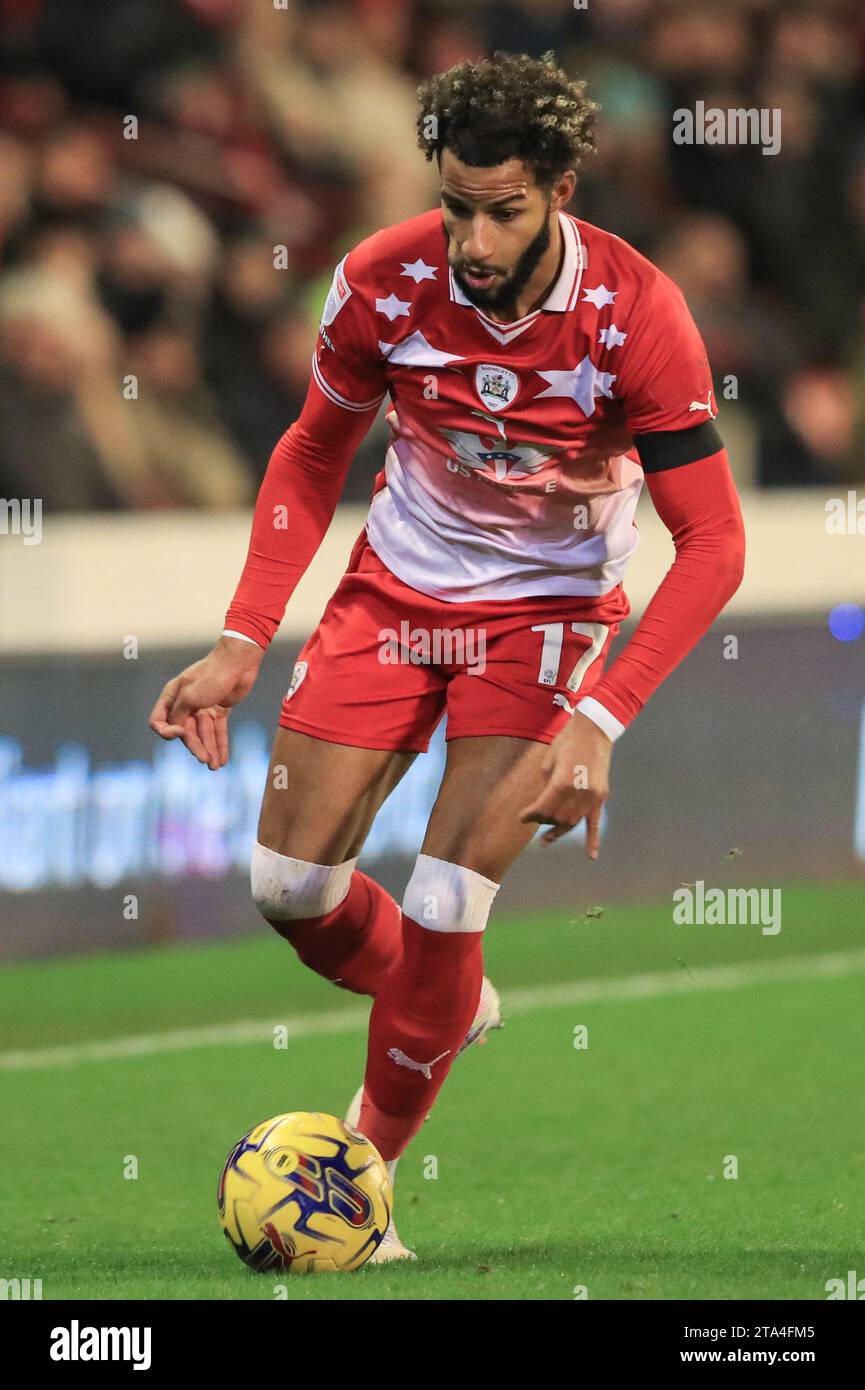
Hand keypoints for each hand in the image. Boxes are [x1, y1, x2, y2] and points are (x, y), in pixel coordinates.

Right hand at [148, 635, 264, 768]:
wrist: (239, 663)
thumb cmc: (212, 675)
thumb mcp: (190, 696)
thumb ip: (180, 715)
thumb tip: (177, 731)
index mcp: (172, 697)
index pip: (159, 721)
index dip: (167, 732)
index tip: (181, 733)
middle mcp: (185, 703)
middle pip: (185, 732)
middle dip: (195, 746)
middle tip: (205, 760)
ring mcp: (202, 707)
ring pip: (203, 734)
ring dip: (209, 750)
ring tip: (215, 766)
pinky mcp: (219, 711)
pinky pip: (217, 731)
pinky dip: (220, 745)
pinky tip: (222, 760)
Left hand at [519, 711, 612, 856]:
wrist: (594, 730)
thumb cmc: (567, 742)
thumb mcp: (548, 762)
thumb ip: (546, 787)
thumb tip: (542, 804)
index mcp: (561, 782)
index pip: (543, 808)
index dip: (530, 815)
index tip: (522, 817)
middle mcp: (578, 793)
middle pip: (557, 817)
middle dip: (543, 821)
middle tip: (534, 819)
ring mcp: (592, 796)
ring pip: (573, 822)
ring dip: (559, 830)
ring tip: (547, 838)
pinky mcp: (601, 796)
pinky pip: (596, 822)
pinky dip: (594, 840)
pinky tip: (591, 856)